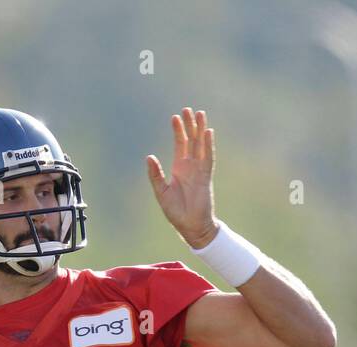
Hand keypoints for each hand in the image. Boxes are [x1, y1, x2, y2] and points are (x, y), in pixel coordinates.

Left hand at [146, 107, 218, 247]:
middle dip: (189, 125)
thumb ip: (155, 174)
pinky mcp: (206, 176)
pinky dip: (208, 145)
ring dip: (200, 130)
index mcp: (179, 168)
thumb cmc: (176, 212)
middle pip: (191, 140)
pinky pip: (208, 157)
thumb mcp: (161, 191)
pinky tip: (208, 132)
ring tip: (200, 114)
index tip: (175, 117)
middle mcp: (190, 166)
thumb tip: (149, 156)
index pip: (179, 144)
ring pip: (200, 145)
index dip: (178, 130)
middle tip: (188, 109)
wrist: (191, 226)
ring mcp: (199, 170)